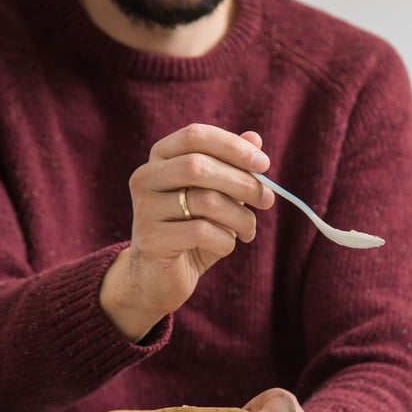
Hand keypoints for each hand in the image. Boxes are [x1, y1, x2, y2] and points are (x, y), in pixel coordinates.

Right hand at [99, 124, 274, 339]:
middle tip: (267, 200)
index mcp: (160, 157)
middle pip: (199, 167)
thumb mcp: (216, 194)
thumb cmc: (193, 228)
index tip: (264, 164)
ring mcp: (144, 208)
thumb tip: (255, 138)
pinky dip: (226, 240)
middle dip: (243, 183)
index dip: (233, 147)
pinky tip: (226, 246)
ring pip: (206, 202)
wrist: (161, 276)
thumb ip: (232, 166)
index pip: (196, 136)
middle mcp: (146, 177)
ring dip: (240, 217)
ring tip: (248, 230)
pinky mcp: (151, 240)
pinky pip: (202, 233)